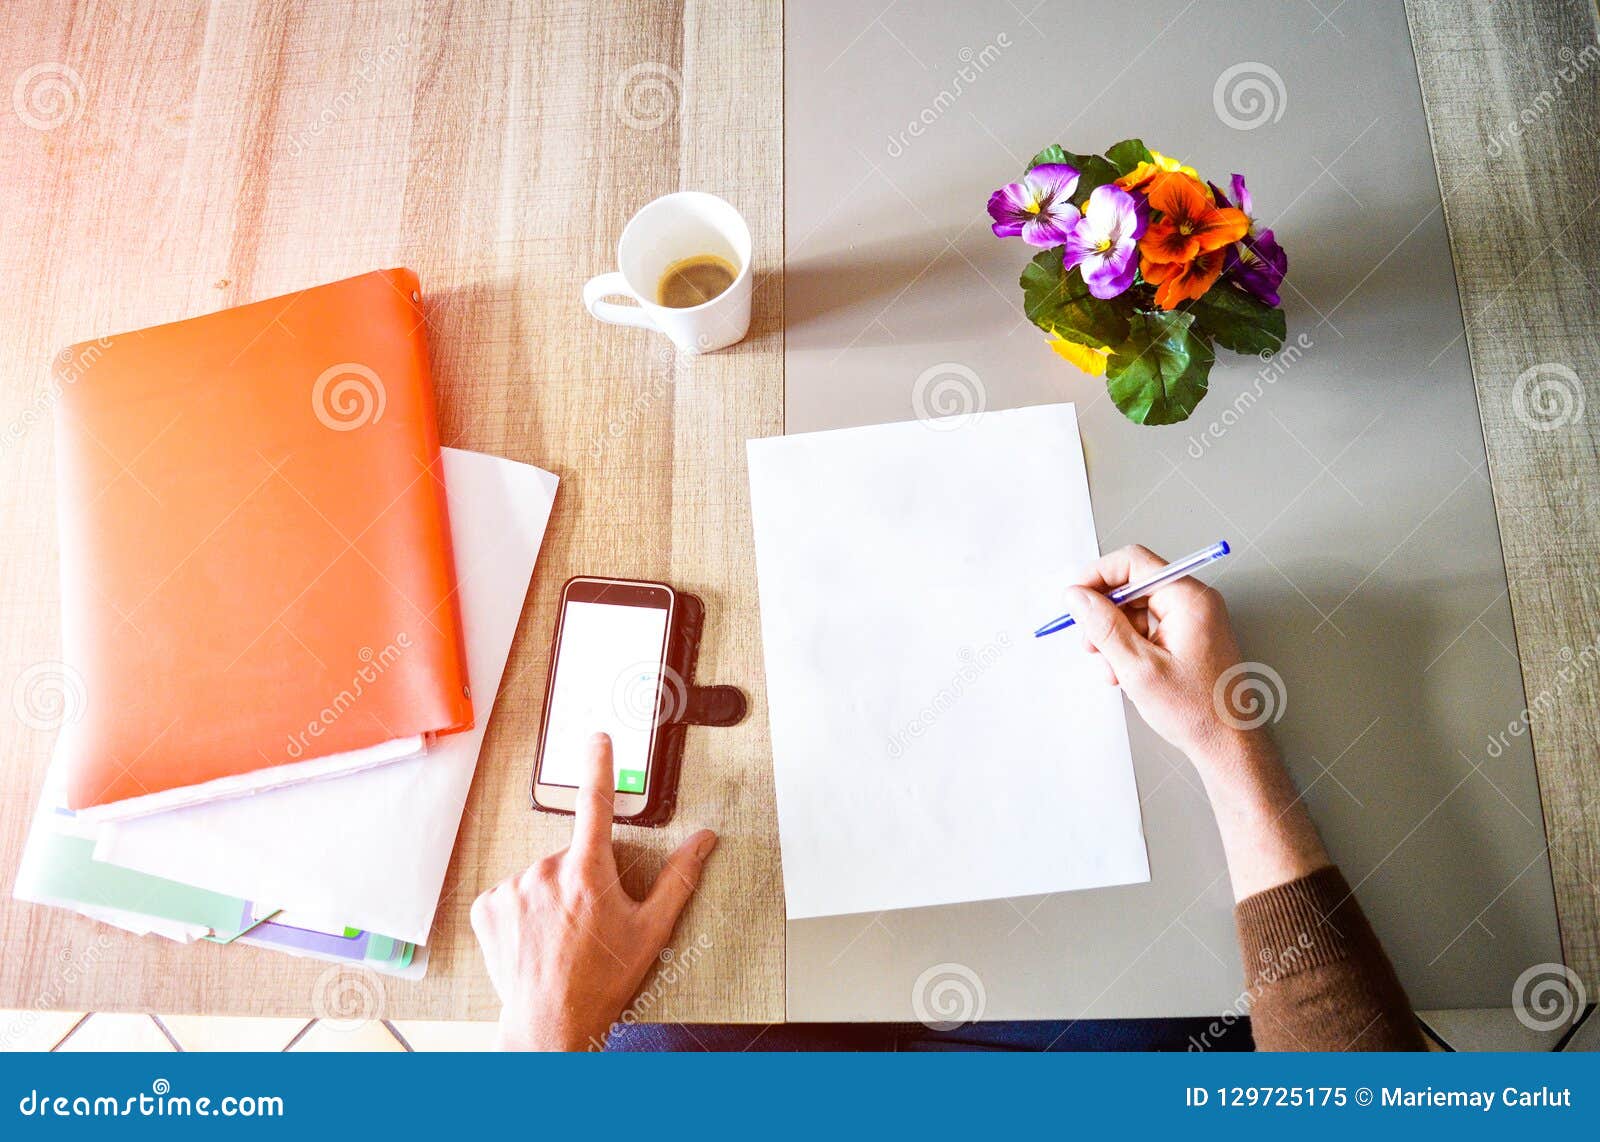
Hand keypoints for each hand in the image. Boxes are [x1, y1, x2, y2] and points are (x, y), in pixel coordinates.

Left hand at [470, 732, 717, 1049]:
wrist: (550, 1024)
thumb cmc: (601, 981)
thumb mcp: (652, 931)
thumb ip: (680, 879)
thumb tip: (703, 842)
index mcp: (588, 873)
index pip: (597, 803)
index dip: (600, 765)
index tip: (598, 738)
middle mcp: (546, 873)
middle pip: (571, 854)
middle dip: (582, 877)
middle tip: (589, 920)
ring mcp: (512, 889)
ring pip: (540, 874)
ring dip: (551, 895)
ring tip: (560, 935)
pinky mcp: (487, 907)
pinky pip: (510, 892)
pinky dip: (522, 909)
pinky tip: (534, 936)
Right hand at [1066, 545, 1327, 898]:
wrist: (1228, 745)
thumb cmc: (1196, 711)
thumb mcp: (1137, 667)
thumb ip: (1103, 626)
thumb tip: (1077, 596)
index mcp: (1189, 599)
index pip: (1133, 562)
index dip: (1097, 577)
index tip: (1073, 599)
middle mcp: (1194, 603)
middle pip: (1133, 586)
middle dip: (1103, 614)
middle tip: (1089, 643)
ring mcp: (1193, 621)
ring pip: (1136, 611)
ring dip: (1114, 637)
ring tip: (1110, 669)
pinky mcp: (1188, 639)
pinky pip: (1148, 629)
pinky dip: (1129, 648)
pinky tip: (1124, 674)